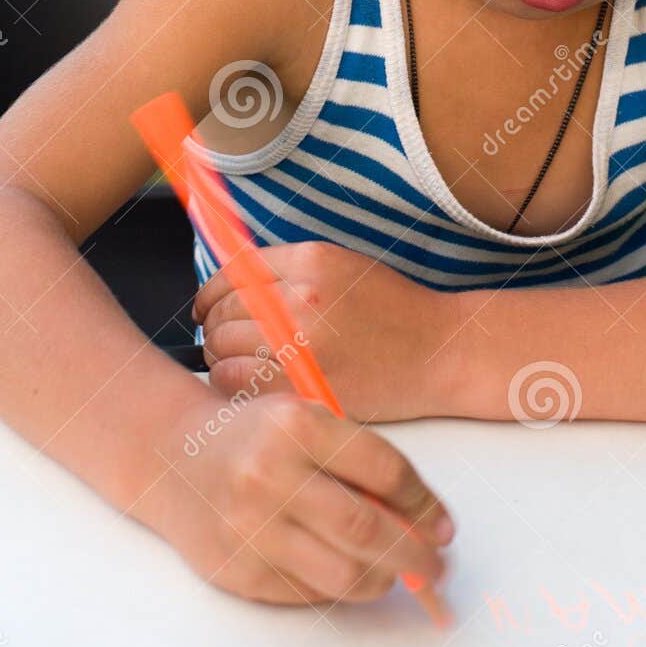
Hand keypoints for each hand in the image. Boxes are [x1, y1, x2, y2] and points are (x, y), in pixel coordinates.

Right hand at [142, 389, 454, 605]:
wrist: (174, 458)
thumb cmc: (255, 436)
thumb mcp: (305, 420)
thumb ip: (357, 460)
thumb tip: (423, 521)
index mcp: (296, 424)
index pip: (384, 469)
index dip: (424, 504)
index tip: (443, 526)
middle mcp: (270, 474)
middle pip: (367, 529)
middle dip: (416, 555)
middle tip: (438, 567)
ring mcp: (250, 527)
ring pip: (343, 574)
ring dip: (382, 580)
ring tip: (395, 574)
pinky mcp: (237, 570)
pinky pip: (308, 595)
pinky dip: (338, 591)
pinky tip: (346, 575)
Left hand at [192, 239, 461, 419]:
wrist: (439, 350)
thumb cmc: (394, 310)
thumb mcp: (342, 267)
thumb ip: (288, 270)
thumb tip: (231, 282)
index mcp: (311, 261)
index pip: (232, 272)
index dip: (210, 293)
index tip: (205, 307)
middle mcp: (303, 298)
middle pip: (223, 310)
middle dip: (213, 326)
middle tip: (217, 339)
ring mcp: (302, 345)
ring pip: (223, 346)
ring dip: (218, 355)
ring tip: (231, 362)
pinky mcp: (304, 385)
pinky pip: (237, 382)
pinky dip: (228, 383)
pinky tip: (244, 383)